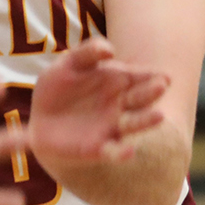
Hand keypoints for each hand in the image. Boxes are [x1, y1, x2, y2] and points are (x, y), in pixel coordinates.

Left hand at [27, 38, 168, 165]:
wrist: (39, 119)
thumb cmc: (59, 86)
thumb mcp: (69, 63)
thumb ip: (88, 52)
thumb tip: (110, 50)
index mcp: (116, 81)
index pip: (138, 76)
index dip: (152, 75)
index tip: (164, 76)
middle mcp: (119, 104)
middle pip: (139, 98)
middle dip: (151, 92)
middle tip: (161, 86)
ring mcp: (111, 127)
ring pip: (132, 124)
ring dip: (145, 121)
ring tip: (160, 116)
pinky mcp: (98, 148)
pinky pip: (112, 151)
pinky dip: (121, 153)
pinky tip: (129, 151)